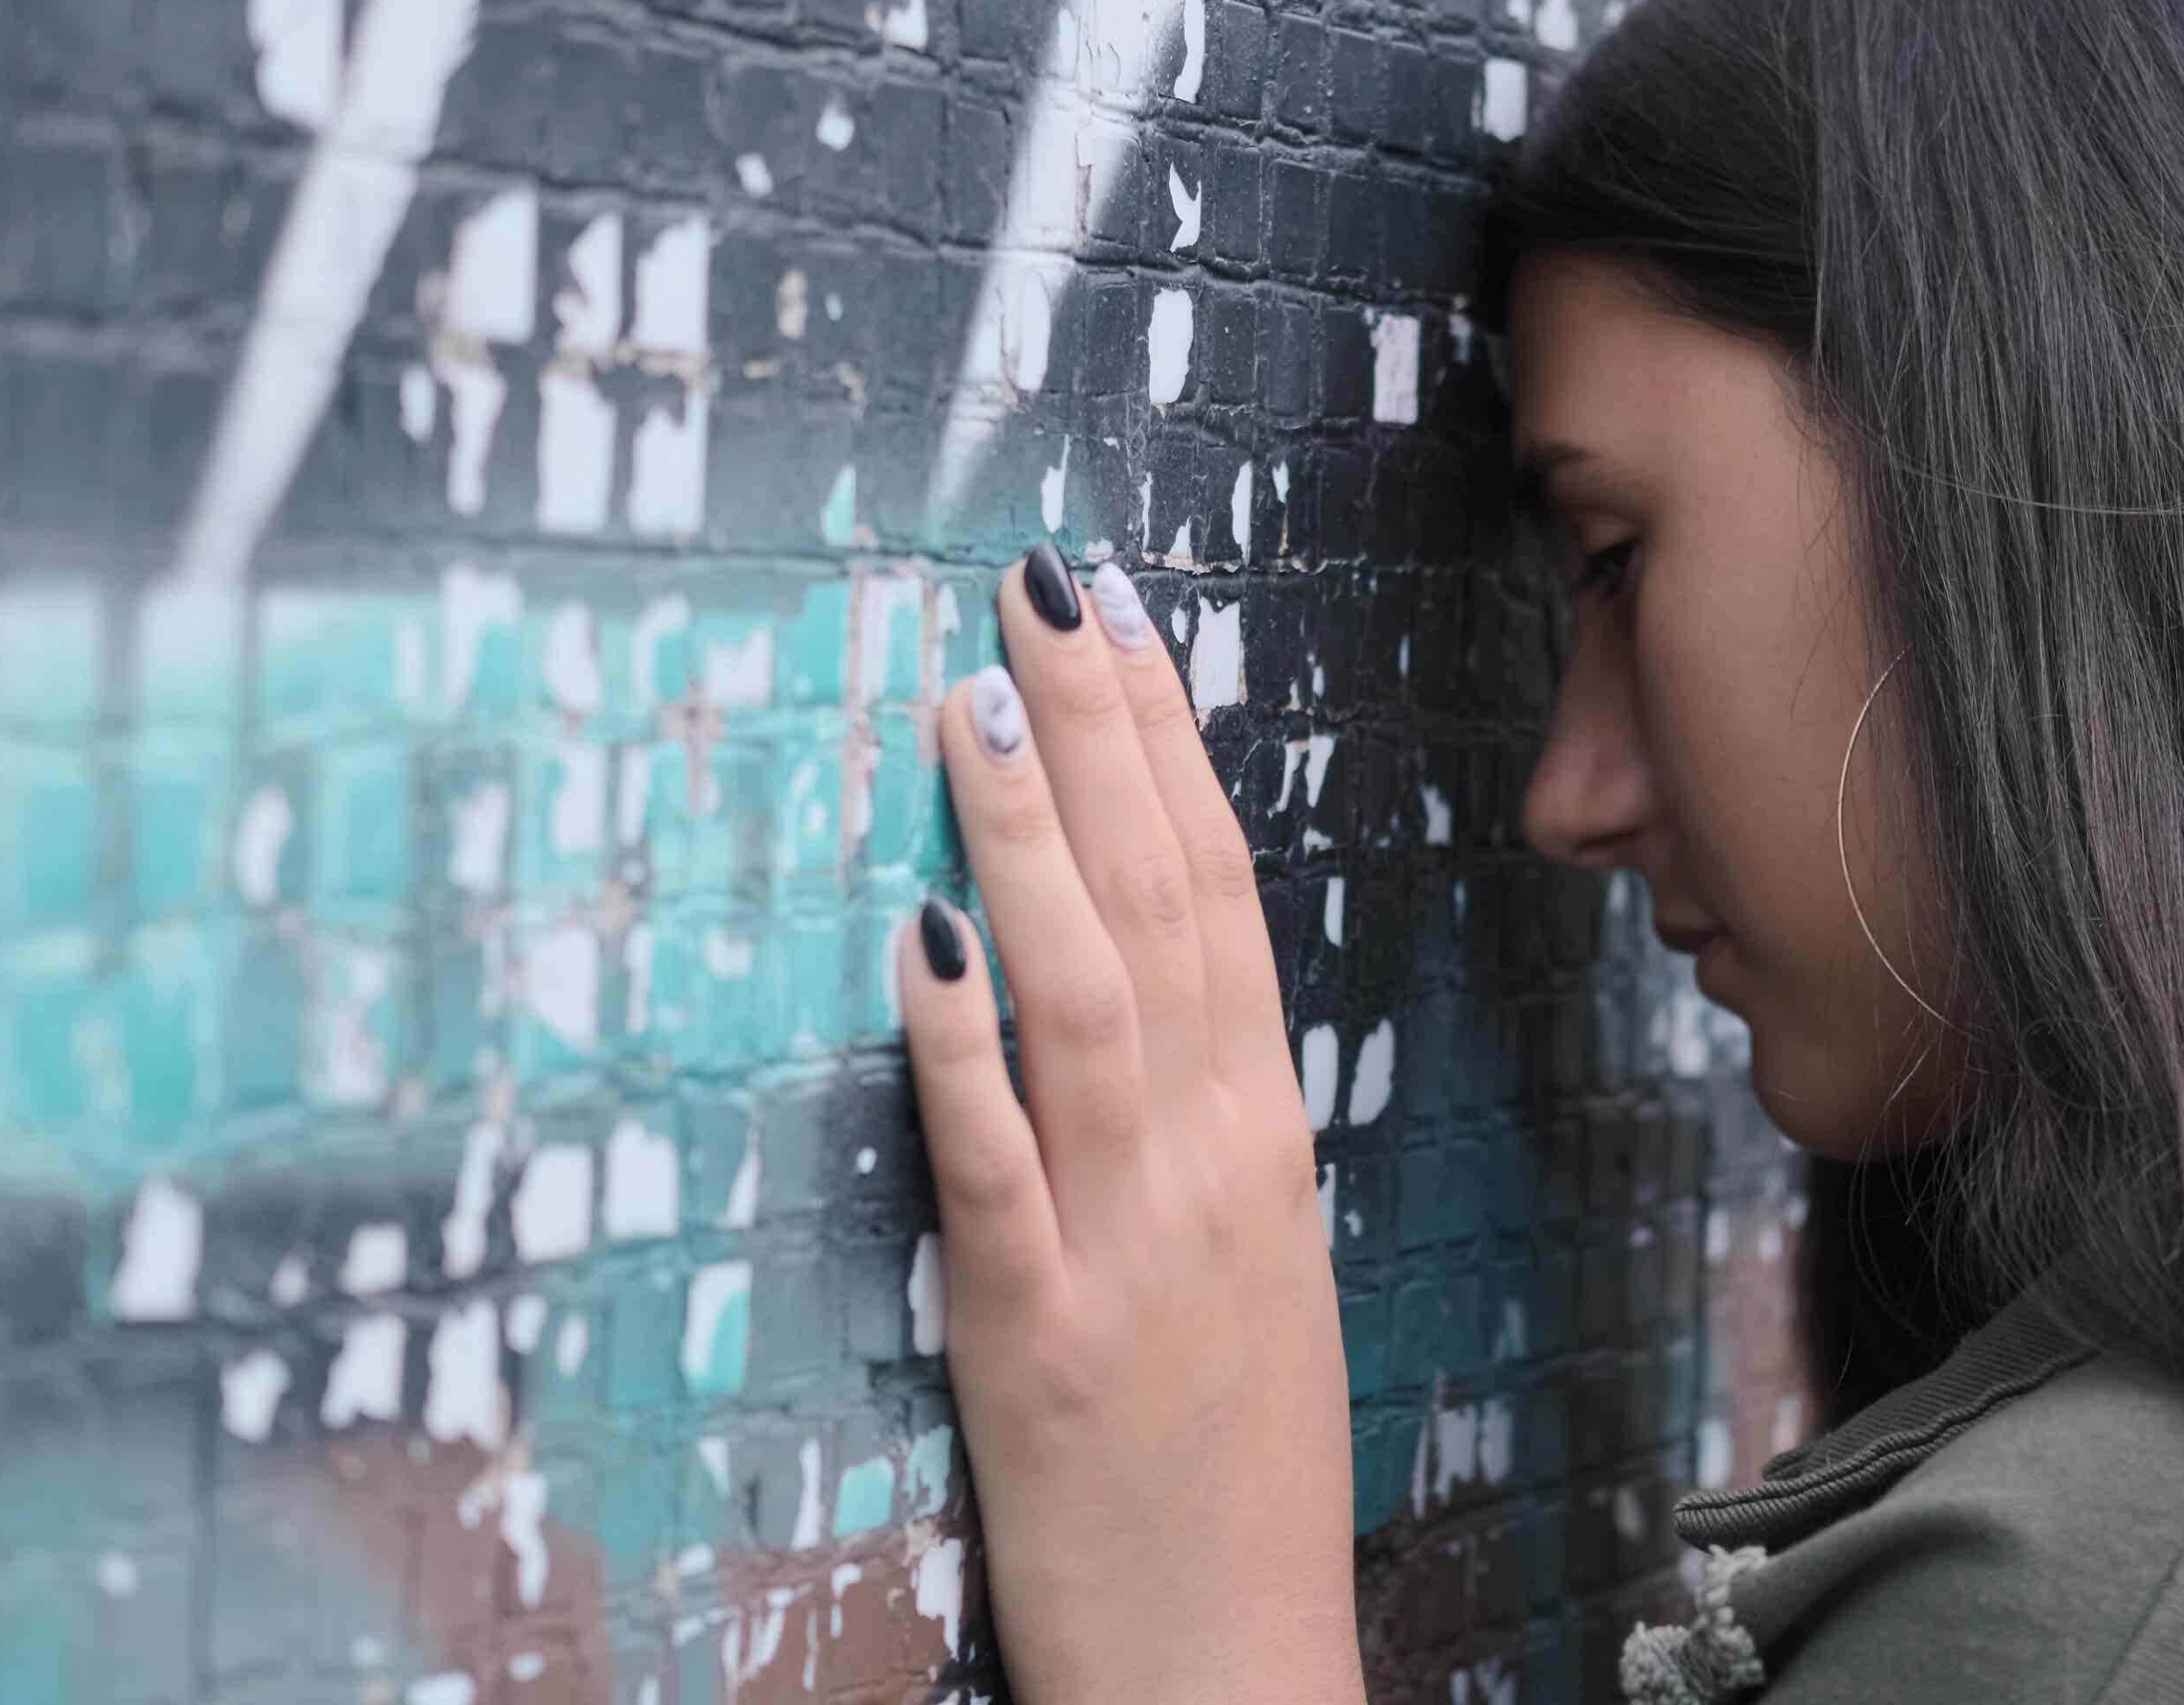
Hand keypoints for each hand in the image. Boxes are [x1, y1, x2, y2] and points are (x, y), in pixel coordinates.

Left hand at [897, 544, 1363, 1704]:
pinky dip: (962, 1049)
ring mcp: (1132, 1245)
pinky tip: (919, 941)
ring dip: (1031, 845)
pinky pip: (998, 1166)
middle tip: (1041, 587)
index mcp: (1264, 1146)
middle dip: (1102, 736)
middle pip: (1163, 910)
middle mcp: (1215, 1168)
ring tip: (975, 705)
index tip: (1123, 621)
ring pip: (1090, 1002)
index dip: (1170, 750)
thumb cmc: (1235, 1477)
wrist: (1239, 1675)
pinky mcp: (1039, 1336)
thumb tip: (1150, 1002)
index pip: (1222, 899)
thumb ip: (1202, 1138)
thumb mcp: (1253, 1278)